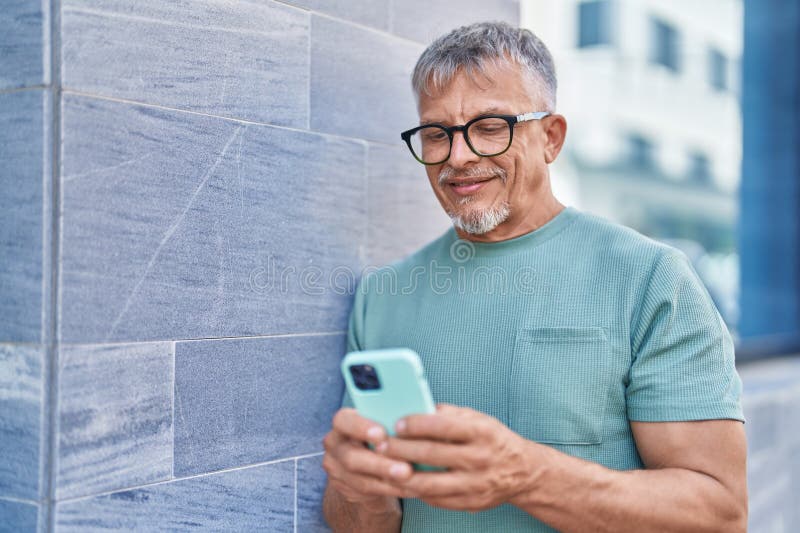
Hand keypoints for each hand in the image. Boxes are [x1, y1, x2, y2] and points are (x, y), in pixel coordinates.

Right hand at [322, 408, 416, 506]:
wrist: (367, 460)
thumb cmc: (382, 432)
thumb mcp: (382, 422)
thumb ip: (391, 421)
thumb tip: (419, 418)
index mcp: (343, 421)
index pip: (344, 421)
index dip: (361, 428)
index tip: (382, 434)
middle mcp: (334, 444)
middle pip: (352, 457)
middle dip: (381, 465)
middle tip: (406, 470)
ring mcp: (336, 468)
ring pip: (360, 480)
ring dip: (389, 482)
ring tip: (412, 483)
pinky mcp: (343, 487)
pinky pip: (368, 492)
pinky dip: (391, 490)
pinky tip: (410, 489)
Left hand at [379, 404, 542, 511]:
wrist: (523, 472)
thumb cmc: (493, 440)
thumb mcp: (478, 419)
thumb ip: (448, 413)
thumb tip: (415, 406)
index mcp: (481, 432)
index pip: (443, 426)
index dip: (416, 424)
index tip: (396, 423)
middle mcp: (479, 458)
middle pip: (432, 454)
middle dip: (401, 449)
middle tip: (380, 444)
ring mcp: (475, 484)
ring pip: (429, 483)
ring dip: (402, 475)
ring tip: (384, 466)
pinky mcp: (469, 503)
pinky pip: (436, 499)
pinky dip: (415, 491)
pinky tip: (401, 481)